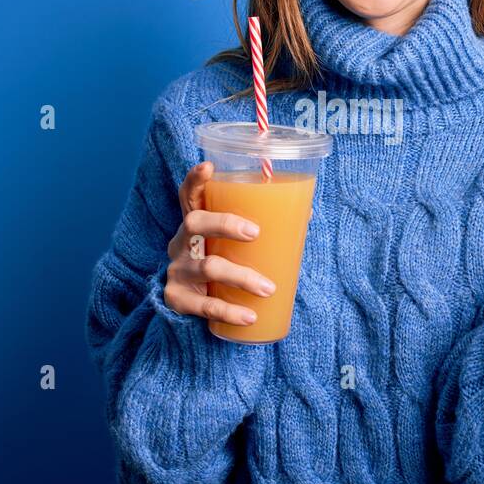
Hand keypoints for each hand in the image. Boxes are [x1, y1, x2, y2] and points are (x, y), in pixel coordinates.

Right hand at [163, 161, 276, 326]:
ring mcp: (177, 270)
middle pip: (195, 222)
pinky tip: (250, 316)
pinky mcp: (177, 299)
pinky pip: (204, 305)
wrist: (192, 304)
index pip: (189, 195)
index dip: (196, 179)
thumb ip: (262, 228)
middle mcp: (181, 241)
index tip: (210, 167)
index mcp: (196, 222)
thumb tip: (306, 213)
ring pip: (208, 267)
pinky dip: (230, 311)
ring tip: (268, 288)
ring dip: (242, 277)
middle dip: (226, 224)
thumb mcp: (232, 244)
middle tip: (256, 233)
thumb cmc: (222, 261)